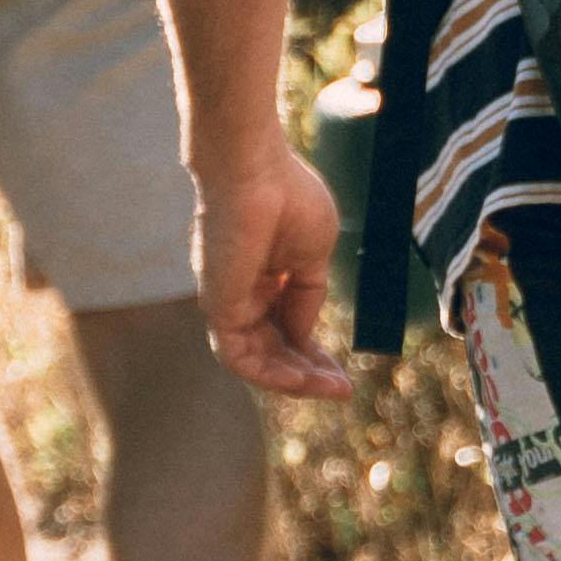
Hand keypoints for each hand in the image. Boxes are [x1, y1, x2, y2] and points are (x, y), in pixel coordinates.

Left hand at [195, 139, 352, 400]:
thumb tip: (304, 336)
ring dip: (294, 381)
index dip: (314, 354)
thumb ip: (308, 297)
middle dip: (308, 373)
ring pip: (257, 360)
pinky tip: (303, 381)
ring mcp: (227, 301)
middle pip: (273, 349)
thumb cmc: (288, 196)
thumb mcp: (314, 255)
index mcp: (264, 276)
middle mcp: (241, 293)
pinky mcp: (217, 306)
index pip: (286, 328)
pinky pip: (240, 357)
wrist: (255, 169)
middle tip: (342, 391)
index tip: (343, 376)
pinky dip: (270, 375)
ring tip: (331, 390)